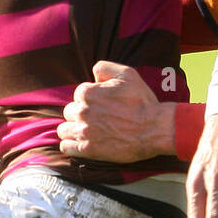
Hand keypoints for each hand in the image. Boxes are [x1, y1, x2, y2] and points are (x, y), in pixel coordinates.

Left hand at [58, 61, 174, 162]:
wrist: (154, 129)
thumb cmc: (143, 102)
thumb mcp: (128, 74)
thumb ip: (105, 68)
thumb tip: (93, 74)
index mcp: (87, 92)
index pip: (78, 95)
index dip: (91, 100)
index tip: (103, 106)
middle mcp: (82, 111)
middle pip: (69, 112)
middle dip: (81, 115)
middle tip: (98, 120)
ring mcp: (84, 131)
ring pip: (64, 130)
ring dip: (73, 130)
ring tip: (87, 133)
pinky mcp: (88, 149)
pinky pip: (66, 147)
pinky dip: (72, 146)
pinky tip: (82, 144)